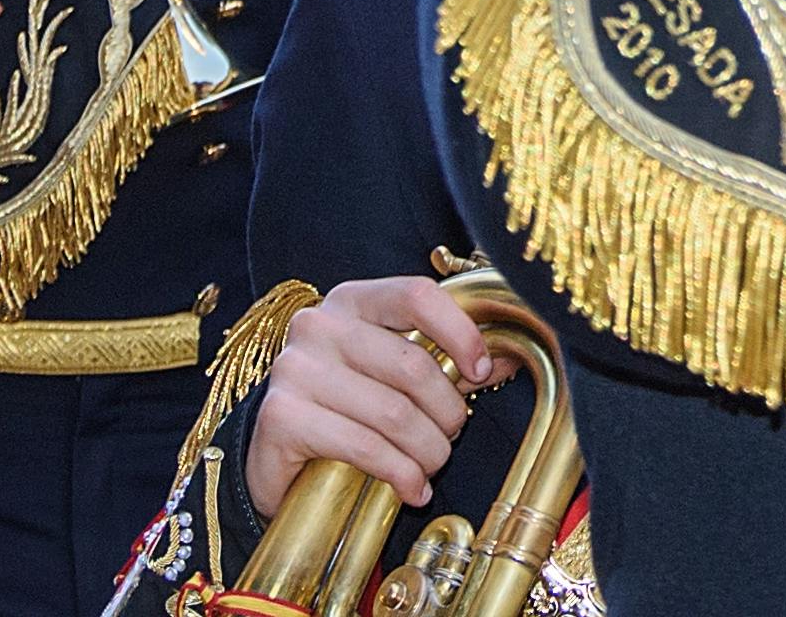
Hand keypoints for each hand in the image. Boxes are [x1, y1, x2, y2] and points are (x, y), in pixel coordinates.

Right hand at [244, 276, 493, 516]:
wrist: (278, 459)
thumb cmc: (348, 407)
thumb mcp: (394, 372)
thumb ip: (443, 358)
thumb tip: (507, 358)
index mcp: (351, 300)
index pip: (418, 295)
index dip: (461, 333)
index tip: (482, 371)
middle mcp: (318, 325)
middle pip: (412, 364)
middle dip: (447, 411)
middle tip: (452, 436)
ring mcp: (294, 369)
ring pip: (393, 412)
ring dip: (428, 450)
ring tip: (432, 465)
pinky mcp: (281, 417)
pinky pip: (365, 446)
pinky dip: (401, 474)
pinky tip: (412, 490)